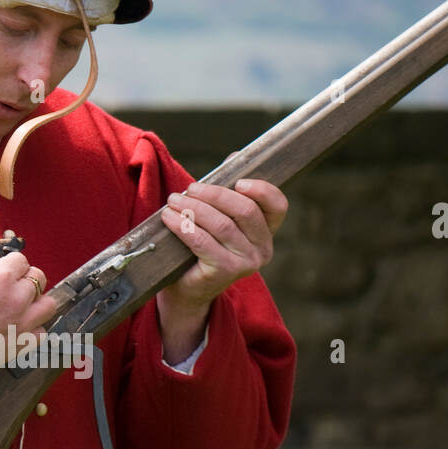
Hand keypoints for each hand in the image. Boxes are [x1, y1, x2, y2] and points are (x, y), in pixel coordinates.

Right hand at [0, 243, 56, 406]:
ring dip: (36, 303)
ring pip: (48, 305)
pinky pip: (41, 332)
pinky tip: (16, 328)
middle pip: (38, 278)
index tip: (3, 270)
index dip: (11, 264)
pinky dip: (32, 329)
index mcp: (0, 276)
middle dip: (25, 279)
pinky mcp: (20, 344)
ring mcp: (21, 323)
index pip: (21, 260)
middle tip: (10, 287)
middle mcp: (16, 298)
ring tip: (20, 307)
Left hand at [156, 178, 287, 363]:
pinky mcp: (225, 272)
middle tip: (189, 188)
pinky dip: (183, 226)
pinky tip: (169, 218)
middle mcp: (263, 249)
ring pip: (222, 225)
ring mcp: (246, 263)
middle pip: (245, 210)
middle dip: (214, 194)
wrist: (187, 290)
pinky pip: (203, 242)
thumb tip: (233, 158)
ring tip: (173, 200)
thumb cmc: (202, 248)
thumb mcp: (218, 218)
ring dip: (194, 208)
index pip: (278, 206)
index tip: (238, 181)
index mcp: (266, 232)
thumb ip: (228, 192)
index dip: (262, 190)